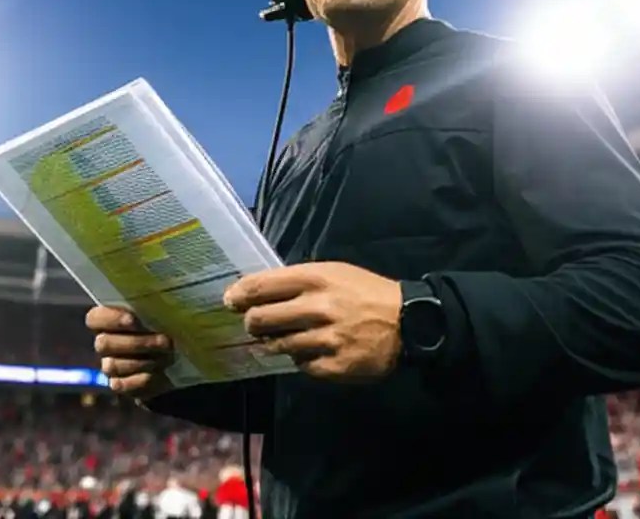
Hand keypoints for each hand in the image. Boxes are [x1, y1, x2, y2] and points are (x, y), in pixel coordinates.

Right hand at [85, 306, 175, 399]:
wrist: (177, 360)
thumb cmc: (166, 329)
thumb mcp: (161, 316)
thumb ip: (153, 310)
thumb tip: (159, 309)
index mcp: (108, 320)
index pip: (94, 318)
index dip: (110, 319)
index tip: (133, 320)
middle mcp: (104, 342)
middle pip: (103, 343)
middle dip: (136, 343)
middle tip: (165, 342)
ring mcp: (109, 365)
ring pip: (112, 366)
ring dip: (143, 362)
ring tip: (167, 358)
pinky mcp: (118, 385)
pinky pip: (121, 385)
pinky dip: (142, 380)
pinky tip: (160, 374)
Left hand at [223, 261, 401, 382]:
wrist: (408, 322)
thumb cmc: (365, 292)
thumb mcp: (333, 273)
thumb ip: (296, 281)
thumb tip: (255, 292)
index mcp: (316, 279)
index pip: (262, 286)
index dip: (239, 295)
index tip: (230, 301)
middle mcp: (318, 308)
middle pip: (261, 319)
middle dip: (251, 323)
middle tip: (254, 324)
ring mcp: (326, 339)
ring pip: (278, 345)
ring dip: (274, 343)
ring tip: (281, 338)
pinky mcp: (334, 366)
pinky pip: (301, 365)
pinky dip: (301, 359)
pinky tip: (311, 351)